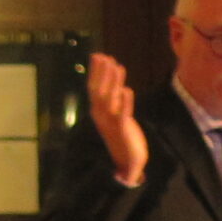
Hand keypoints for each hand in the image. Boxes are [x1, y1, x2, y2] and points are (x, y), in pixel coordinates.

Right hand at [87, 52, 148, 186]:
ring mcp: (111, 123)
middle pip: (99, 90)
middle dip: (102, 72)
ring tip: (117, 65)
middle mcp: (101, 116)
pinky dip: (125, 103)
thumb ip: (115, 103)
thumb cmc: (122, 139)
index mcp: (98, 112)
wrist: (127, 163)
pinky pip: (122, 114)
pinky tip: (127, 90)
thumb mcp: (116, 119)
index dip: (95, 72)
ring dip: (113, 81)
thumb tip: (116, 85)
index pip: (94, 88)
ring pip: (109, 98)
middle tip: (106, 56)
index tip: (98, 56)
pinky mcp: (123, 130)